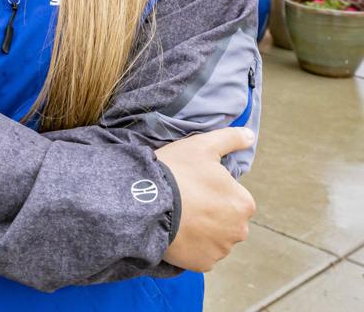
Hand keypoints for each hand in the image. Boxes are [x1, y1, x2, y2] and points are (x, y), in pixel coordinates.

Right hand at [157, 127, 256, 271]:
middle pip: (226, 220)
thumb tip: (250, 134)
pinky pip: (200, 254)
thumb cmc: (177, 172)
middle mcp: (239, 230)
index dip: (213, 191)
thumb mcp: (202, 146)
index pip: (233, 198)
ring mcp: (221, 250)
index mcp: (244, 203)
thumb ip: (230, 139)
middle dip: (210, 213)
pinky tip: (176, 232)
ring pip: (214, 238)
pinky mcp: (203, 264)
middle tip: (185, 201)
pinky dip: (191, 247)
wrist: (147, 203)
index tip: (194, 185)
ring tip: (177, 216)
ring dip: (201, 231)